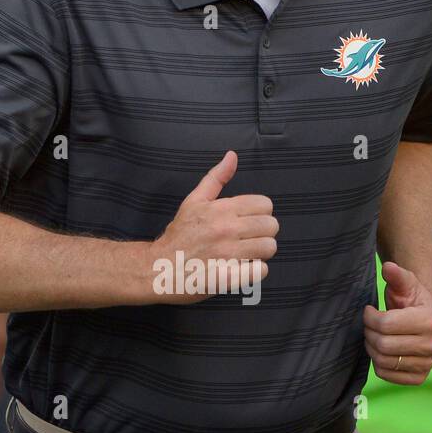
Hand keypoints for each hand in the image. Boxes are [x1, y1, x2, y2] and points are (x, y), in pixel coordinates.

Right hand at [148, 151, 277, 302]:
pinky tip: (242, 267)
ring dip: (260, 251)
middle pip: (271, 226)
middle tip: (247, 237)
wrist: (160, 267)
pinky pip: (261, 270)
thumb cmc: (179, 235)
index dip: (259, 212)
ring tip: (245, 252)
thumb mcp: (194, 201)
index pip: (265, 204)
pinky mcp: (230, 277)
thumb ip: (216, 178)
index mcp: (220, 209)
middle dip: (262, 232)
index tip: (247, 220)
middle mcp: (226, 229)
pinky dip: (254, 270)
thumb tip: (232, 156)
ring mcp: (228, 254)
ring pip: (269, 247)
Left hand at [364, 261, 431, 384]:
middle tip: (370, 325)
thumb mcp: (405, 284)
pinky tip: (382, 351)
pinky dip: (379, 365)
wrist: (423, 319)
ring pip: (384, 362)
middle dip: (369, 332)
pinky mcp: (420, 377)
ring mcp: (428, 363)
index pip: (385, 325)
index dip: (370, 317)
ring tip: (374, 336)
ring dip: (371, 348)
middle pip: (383, 345)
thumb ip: (396, 275)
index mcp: (430, 321)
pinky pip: (389, 376)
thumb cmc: (411, 300)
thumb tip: (388, 267)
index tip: (369, 310)